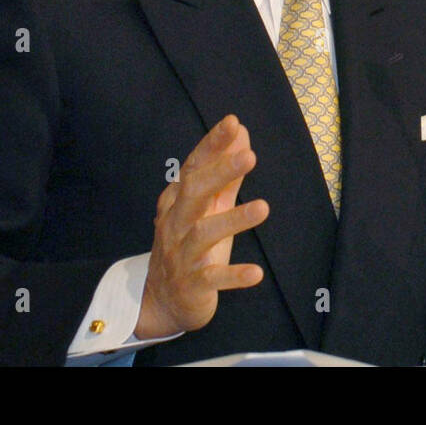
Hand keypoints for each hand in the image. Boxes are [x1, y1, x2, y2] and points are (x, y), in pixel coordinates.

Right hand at [135, 115, 268, 339]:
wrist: (162, 301)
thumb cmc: (190, 245)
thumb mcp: (209, 208)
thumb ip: (225, 175)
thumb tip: (242, 136)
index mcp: (179, 201)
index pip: (194, 167)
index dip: (212, 145)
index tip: (233, 123)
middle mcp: (175, 224)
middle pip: (194, 192)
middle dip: (219, 172)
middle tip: (250, 156)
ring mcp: (181, 255)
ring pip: (203, 233)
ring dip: (233, 220)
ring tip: (263, 207)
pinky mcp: (191, 284)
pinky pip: (211, 278)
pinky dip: (232, 274)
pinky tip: (256, 272)